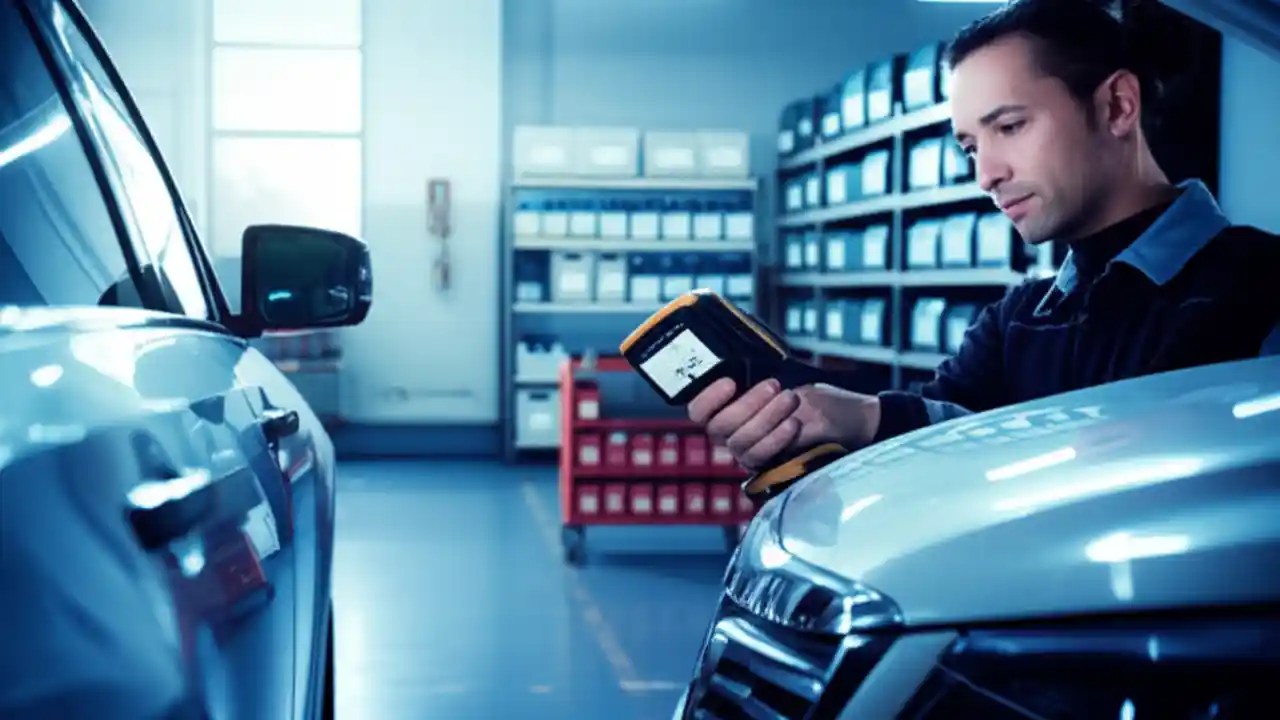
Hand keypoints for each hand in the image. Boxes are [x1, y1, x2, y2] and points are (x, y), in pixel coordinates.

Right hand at [687, 378, 881, 471]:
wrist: (849, 420)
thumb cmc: (815, 396)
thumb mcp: (788, 378)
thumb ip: (760, 376)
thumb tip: (742, 364)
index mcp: (728, 406)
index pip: (699, 411)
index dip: (708, 398)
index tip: (730, 382)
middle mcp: (731, 433)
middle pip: (719, 427)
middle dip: (746, 404)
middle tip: (773, 386)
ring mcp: (747, 452)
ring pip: (739, 442)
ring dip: (765, 418)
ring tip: (791, 400)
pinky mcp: (766, 468)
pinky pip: (760, 458)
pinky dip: (776, 439)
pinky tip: (793, 424)